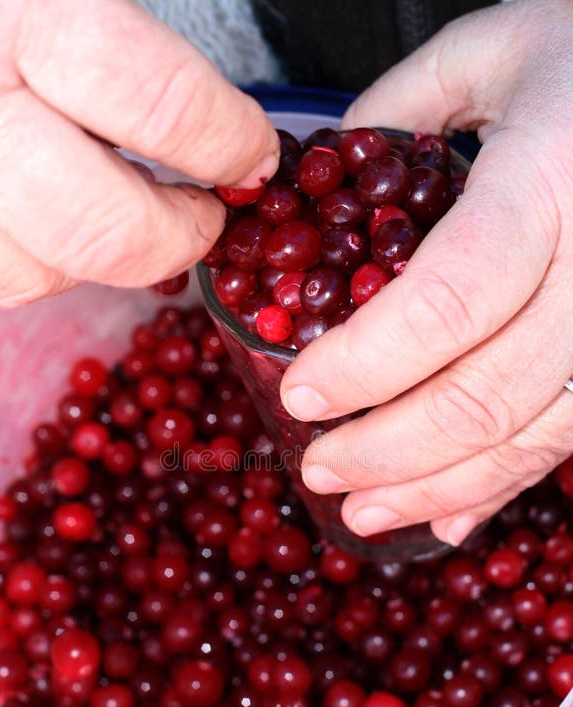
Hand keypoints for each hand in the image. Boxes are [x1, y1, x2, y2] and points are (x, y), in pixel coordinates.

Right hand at [0, 0, 277, 306]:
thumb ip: (129, 34)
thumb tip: (235, 132)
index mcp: (16, 13)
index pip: (158, 105)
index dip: (226, 143)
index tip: (253, 157)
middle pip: (94, 225)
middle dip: (174, 237)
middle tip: (207, 216)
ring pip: (27, 272)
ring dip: (99, 261)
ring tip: (130, 216)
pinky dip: (36, 265)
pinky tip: (55, 220)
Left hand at [280, 0, 572, 546]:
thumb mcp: (487, 52)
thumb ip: (391, 118)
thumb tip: (307, 192)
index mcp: (552, 180)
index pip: (449, 301)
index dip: (366, 366)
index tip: (299, 396)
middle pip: (487, 392)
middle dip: (387, 450)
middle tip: (317, 469)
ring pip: (530, 436)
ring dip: (436, 488)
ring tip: (361, 513)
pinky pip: (565, 440)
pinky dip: (500, 486)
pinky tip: (446, 515)